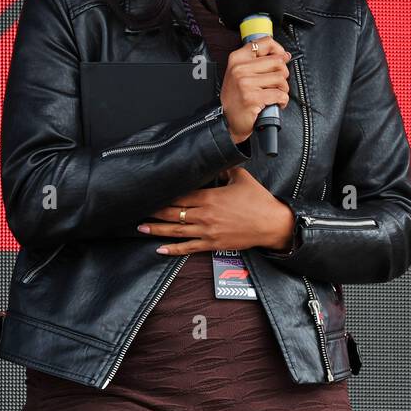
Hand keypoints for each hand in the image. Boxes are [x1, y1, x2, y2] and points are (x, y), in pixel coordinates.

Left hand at [136, 166, 295, 253]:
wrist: (271, 224)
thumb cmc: (258, 201)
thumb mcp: (241, 178)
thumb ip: (225, 169)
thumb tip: (215, 161)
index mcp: (210, 197)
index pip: (180, 196)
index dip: (164, 196)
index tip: (152, 194)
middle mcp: (205, 215)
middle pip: (173, 213)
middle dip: (154, 211)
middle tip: (139, 210)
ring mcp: (207, 231)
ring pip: (175, 231)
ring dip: (156, 229)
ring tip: (141, 227)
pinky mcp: (212, 244)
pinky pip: (188, 248)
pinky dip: (173, 250)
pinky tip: (160, 249)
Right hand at [221, 37, 290, 144]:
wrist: (226, 120)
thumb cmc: (236, 97)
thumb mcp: (240, 73)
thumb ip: (259, 62)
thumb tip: (284, 55)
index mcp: (237, 59)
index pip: (265, 42)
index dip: (279, 50)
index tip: (282, 58)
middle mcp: (240, 69)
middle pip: (277, 62)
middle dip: (283, 74)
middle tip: (278, 83)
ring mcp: (245, 83)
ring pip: (281, 78)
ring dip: (283, 89)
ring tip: (275, 94)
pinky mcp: (253, 98)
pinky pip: (280, 94)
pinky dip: (282, 100)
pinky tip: (276, 103)